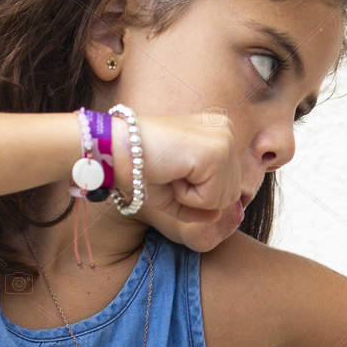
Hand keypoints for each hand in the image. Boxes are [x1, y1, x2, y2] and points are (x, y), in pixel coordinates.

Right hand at [116, 111, 259, 252]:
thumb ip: (202, 206)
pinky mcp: (216, 151)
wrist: (115, 151)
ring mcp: (223, 139)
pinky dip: (187, 197)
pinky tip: (172, 174)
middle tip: (170, 173)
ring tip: (171, 173)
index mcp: (219, 132)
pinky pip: (211, 199)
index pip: (229, 184)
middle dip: (198, 196)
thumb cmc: (141, 169)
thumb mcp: (177, 191)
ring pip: (224, 198)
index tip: (173, 171)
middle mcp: (226, 130)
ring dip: (192, 197)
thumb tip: (219, 216)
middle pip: (231, 193)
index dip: (199, 191)